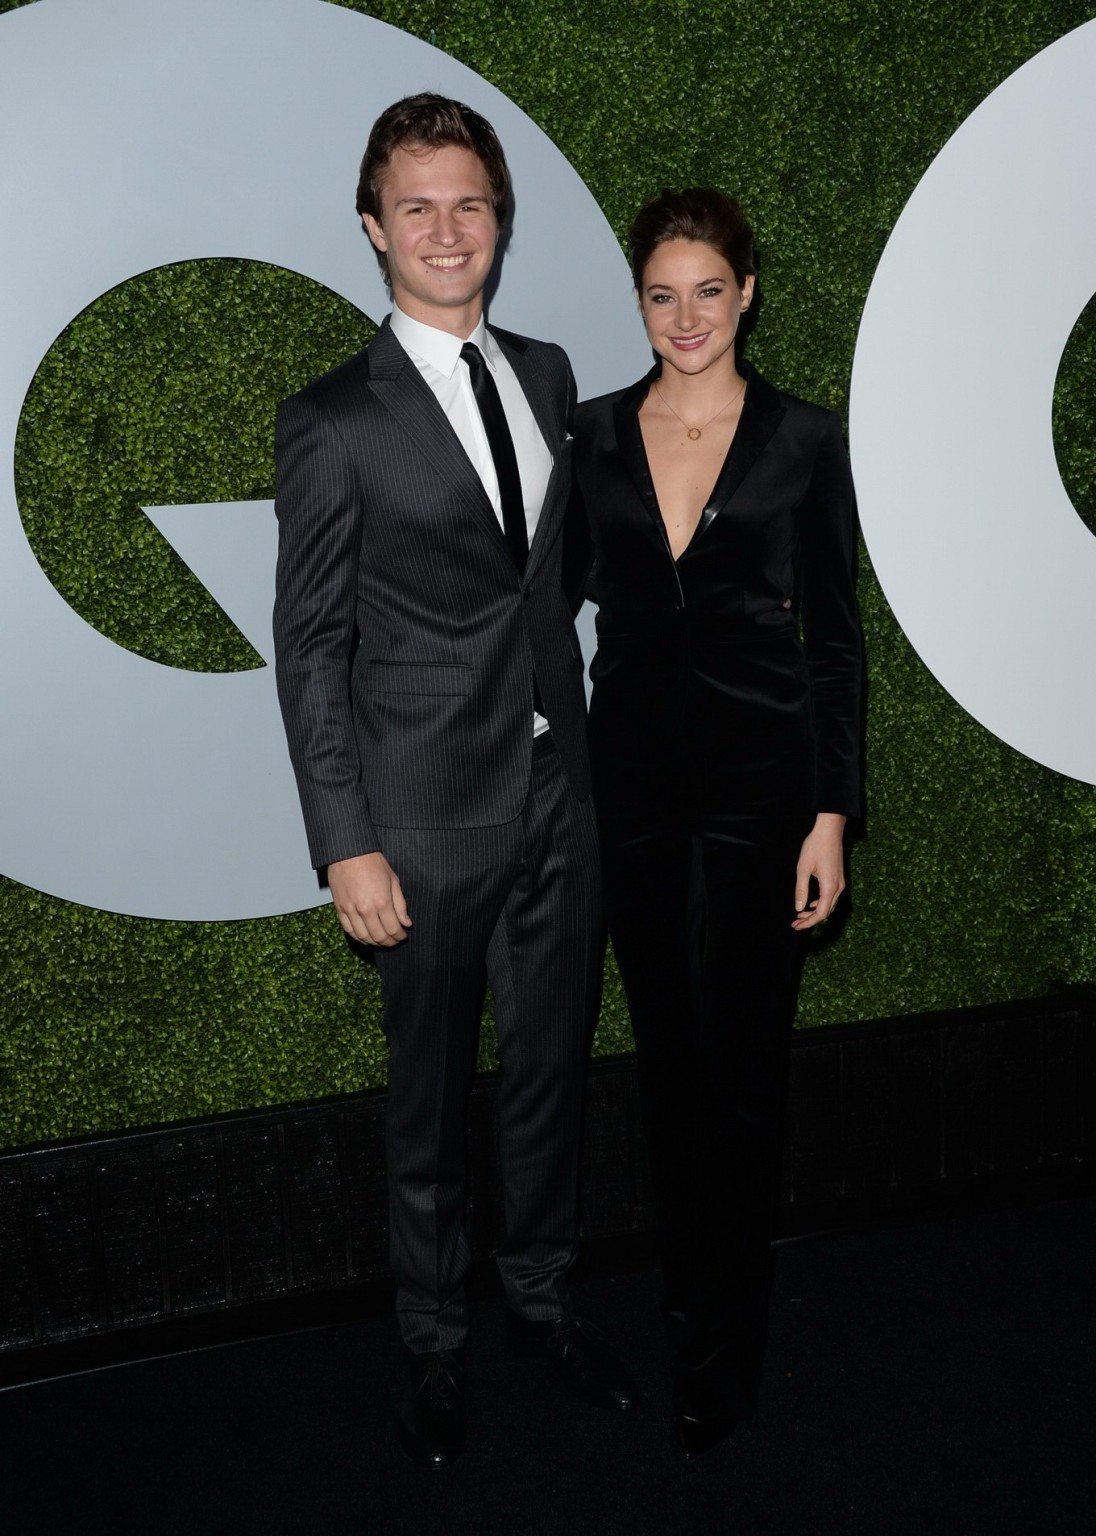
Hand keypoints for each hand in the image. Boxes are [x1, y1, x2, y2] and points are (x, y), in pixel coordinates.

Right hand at [327, 852, 411, 946]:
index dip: (400, 936)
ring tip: (381, 941)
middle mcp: (366, 910)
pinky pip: (349, 930)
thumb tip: (407, 923)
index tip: (403, 936)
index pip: (393, 929)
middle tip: (394, 941)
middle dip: (389, 942)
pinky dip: (358, 937)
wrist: (349, 852)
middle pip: (379, 936)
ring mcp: (351, 910)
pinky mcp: (340, 909)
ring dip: (374, 943)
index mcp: (382, 902)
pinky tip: (365, 937)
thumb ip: (400, 904)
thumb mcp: (393, 880)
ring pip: (363, 937)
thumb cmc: (372, 862)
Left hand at [792, 814, 845, 930]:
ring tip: (800, 914)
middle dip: (811, 920)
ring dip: (816, 912)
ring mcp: (840, 883)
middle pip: (826, 912)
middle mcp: (838, 888)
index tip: (796, 926)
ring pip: (829, 905)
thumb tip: (799, 908)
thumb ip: (801, 890)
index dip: (808, 923)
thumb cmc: (815, 846)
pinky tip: (811, 902)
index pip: (821, 913)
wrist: (830, 830)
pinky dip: (821, 903)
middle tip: (795, 923)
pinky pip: (831, 897)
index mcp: (830, 887)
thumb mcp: (803, 868)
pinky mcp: (839, 878)